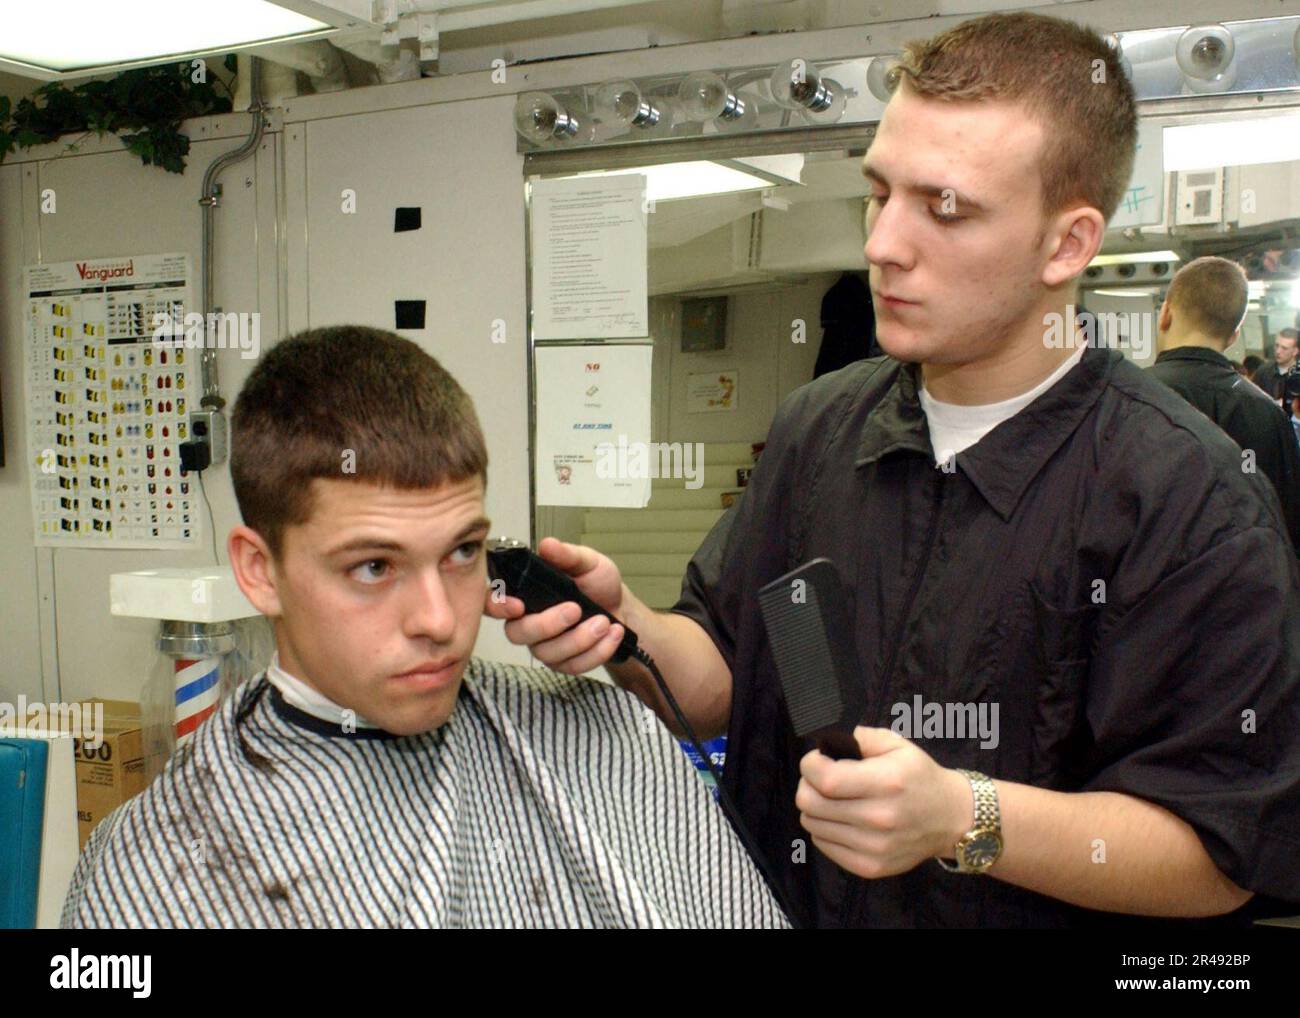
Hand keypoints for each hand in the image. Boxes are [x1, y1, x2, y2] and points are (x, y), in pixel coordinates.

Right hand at [482, 536, 629, 673]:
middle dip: (548, 625)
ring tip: (604, 622)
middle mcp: (527, 622)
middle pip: (518, 634)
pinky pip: (572, 666)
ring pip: (548, 653)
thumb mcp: (587, 562)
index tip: (518, 605)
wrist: (621, 608)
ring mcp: (544, 646)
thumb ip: (567, 555)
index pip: (494, 603)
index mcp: (525, 593)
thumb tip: (547, 545)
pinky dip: (597, 651)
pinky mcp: (563, 663)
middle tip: (576, 609)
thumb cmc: (597, 583)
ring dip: (580, 639)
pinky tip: (612, 635)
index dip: (497, 607)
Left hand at [795, 726, 974, 878]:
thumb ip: (859, 737)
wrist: (950, 819)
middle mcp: (879, 818)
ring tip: (834, 799)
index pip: (825, 780)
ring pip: (812, 824)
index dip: (810, 765)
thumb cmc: (919, 777)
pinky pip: (823, 845)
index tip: (816, 760)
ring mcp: (873, 847)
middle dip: (807, 785)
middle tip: (821, 779)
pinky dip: (824, 829)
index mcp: (886, 783)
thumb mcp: (896, 745)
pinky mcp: (869, 867)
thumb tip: (827, 743)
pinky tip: (842, 819)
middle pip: (811, 803)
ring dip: (815, 807)